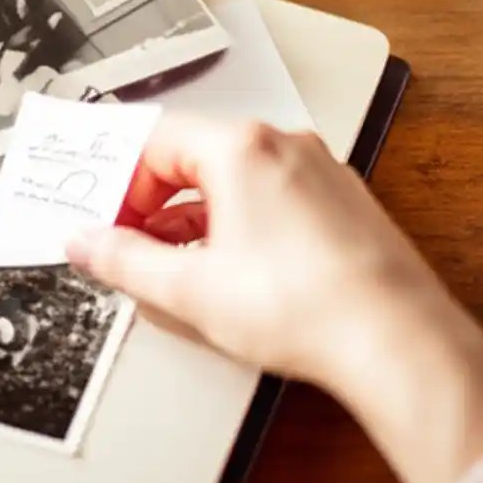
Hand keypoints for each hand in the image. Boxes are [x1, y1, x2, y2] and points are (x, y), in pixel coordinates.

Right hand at [66, 117, 482, 482]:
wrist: (395, 340)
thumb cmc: (309, 307)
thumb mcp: (188, 290)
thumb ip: (123, 261)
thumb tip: (87, 243)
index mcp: (241, 149)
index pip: (153, 141)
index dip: (118, 184)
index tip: (104, 219)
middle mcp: (284, 147)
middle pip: (192, 156)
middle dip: (151, 202)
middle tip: (127, 242)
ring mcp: (318, 172)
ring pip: (232, 178)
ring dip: (191, 217)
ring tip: (173, 266)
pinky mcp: (339, 203)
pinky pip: (269, 197)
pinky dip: (236, 224)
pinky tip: (227, 271)